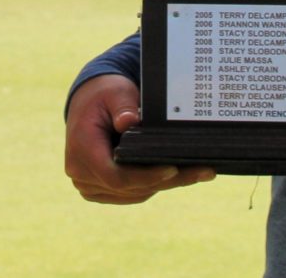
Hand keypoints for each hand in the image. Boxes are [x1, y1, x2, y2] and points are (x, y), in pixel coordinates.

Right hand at [64, 74, 214, 204]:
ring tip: (199, 171)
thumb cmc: (104, 95)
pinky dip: (156, 183)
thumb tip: (129, 122)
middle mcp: (81, 174)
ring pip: (136, 193)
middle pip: (131, 188)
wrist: (88, 104)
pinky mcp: (103, 190)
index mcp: (81, 150)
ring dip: (166, 184)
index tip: (173, 168)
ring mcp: (91, 186)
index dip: (146, 176)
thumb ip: (122, 106)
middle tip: (204, 170)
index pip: (116, 176)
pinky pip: (134, 192)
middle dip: (167, 180)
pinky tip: (181, 173)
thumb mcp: (115, 92)